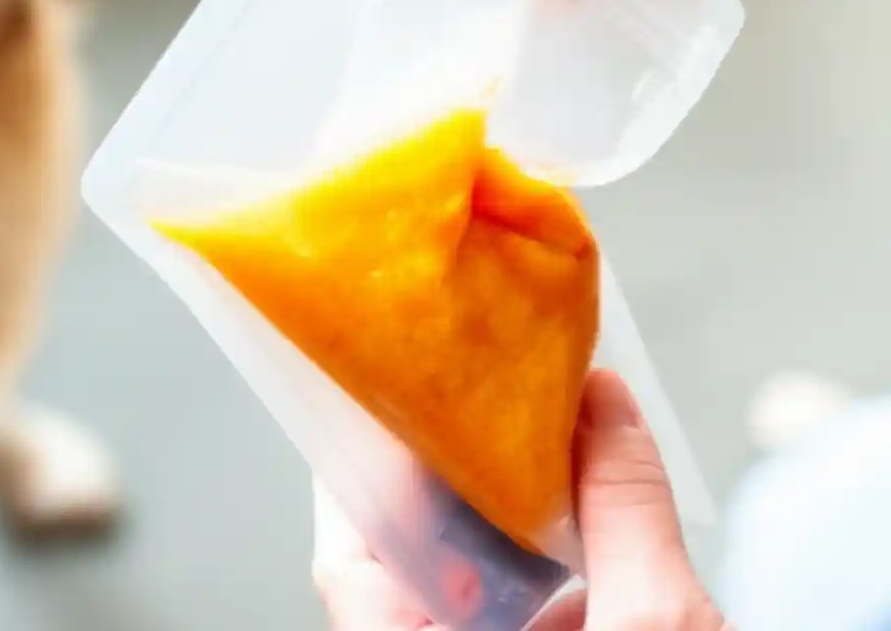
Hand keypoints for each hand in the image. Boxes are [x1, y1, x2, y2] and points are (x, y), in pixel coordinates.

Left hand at [312, 371, 728, 630]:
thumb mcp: (659, 630)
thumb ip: (624, 513)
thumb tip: (605, 406)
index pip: (353, 563)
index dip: (357, 478)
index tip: (371, 404)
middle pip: (406, 564)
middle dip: (435, 483)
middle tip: (462, 403)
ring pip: (460, 588)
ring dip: (490, 518)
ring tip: (519, 443)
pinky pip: (507, 613)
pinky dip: (534, 564)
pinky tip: (568, 517)